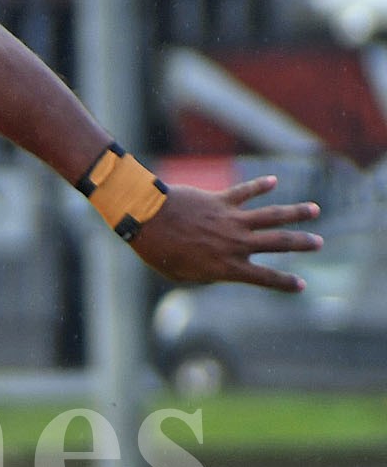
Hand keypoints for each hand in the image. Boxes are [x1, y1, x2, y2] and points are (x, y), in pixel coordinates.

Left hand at [127, 175, 321, 289]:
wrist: (147, 220)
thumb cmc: (158, 252)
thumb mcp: (181, 275)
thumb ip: (203, 275)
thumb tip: (214, 272)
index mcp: (226, 266)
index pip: (263, 278)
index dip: (284, 283)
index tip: (301, 285)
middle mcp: (235, 243)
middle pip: (278, 244)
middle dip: (301, 243)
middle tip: (319, 243)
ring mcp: (231, 220)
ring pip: (272, 215)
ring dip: (295, 212)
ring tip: (314, 210)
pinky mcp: (221, 201)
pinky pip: (245, 192)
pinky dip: (259, 186)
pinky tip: (272, 181)